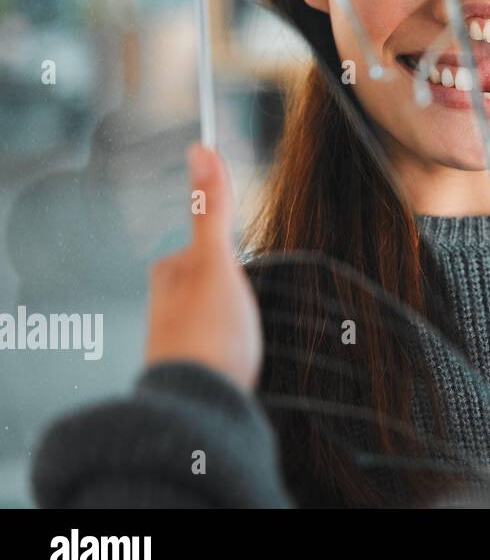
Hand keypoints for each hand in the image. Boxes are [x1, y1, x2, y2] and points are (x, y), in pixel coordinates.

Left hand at [144, 143, 262, 391]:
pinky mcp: (197, 370)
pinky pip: (222, 346)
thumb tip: (200, 151)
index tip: (247, 268)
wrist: (203, 408)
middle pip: (212, 280)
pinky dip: (235, 348)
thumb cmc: (209, 334)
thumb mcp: (217, 262)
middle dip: (235, 289)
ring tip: (252, 334)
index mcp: (168, 274)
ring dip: (236, 323)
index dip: (232, 254)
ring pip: (216, 315)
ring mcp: (180, 339)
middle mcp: (166, 305)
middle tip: (254, 304)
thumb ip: (212, 211)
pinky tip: (245, 358)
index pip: (205, 245)